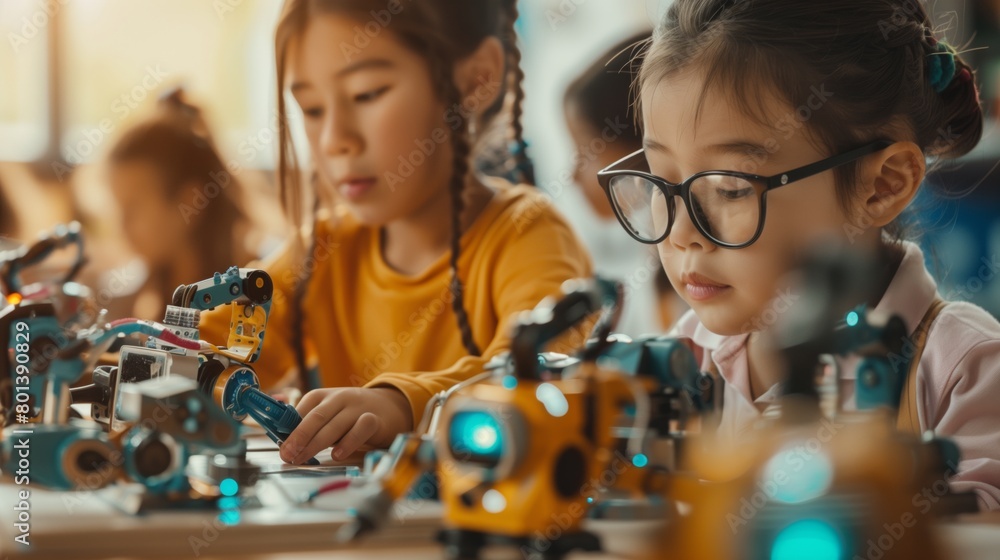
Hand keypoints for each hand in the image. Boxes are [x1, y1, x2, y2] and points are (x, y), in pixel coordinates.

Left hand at [279, 387, 412, 463]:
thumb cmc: (351, 415)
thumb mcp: (328, 414)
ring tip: (303, 458)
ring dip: (316, 443)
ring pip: (335, 424)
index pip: (302, 409)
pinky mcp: (375, 419)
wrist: (389, 407)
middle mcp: (339, 398)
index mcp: (323, 396)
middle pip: (316, 416)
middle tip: (287, 453)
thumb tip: (282, 439)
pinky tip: (337, 455)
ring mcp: (358, 407)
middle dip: (299, 436)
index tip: (280, 446)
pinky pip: (361, 428)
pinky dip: (348, 442)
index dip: (289, 428)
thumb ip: (308, 423)